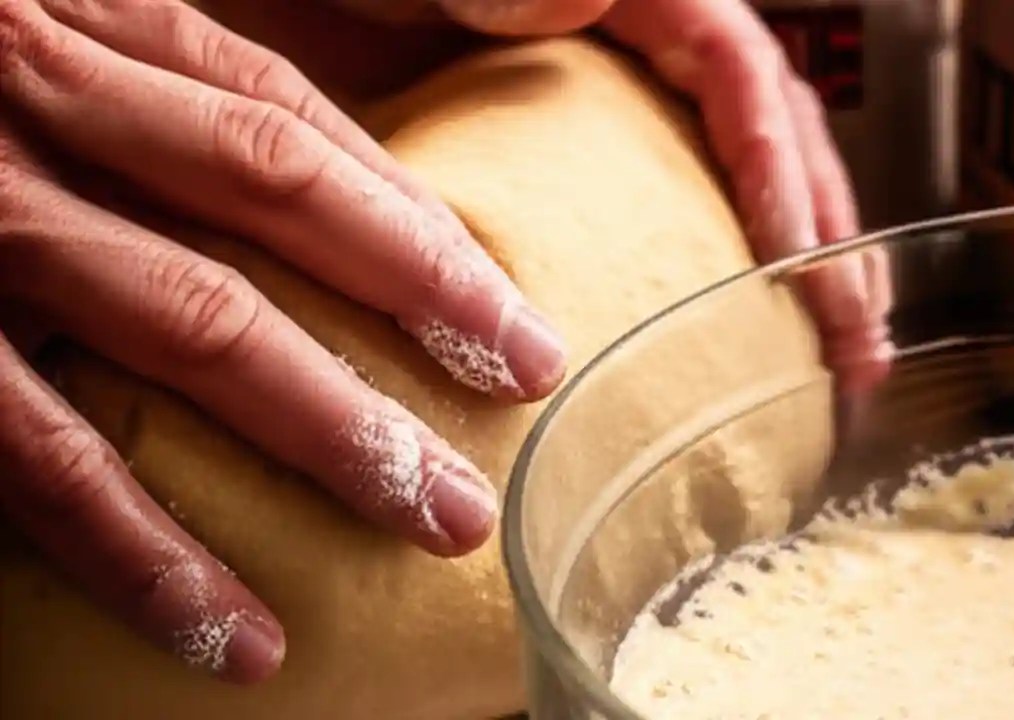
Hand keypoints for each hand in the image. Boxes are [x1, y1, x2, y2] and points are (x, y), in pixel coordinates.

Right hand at [0, 0, 565, 682]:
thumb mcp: (40, 47)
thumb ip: (162, 102)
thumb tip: (341, 199)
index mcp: (79, 26)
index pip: (288, 122)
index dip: (413, 223)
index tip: (516, 320)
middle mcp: (29, 108)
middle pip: (266, 206)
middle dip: (411, 315)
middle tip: (521, 401)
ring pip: (182, 328)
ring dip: (324, 435)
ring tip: (435, 523)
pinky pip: (34, 464)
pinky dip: (140, 555)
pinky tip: (237, 634)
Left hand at [597, 0, 892, 390]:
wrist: (321, 21)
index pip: (743, 76)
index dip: (782, 170)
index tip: (798, 266)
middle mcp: (658, 46)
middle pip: (779, 136)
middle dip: (829, 241)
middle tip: (860, 344)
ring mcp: (637, 102)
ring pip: (752, 178)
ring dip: (808, 266)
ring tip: (842, 361)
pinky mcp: (609, 155)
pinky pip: (693, 209)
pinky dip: (736, 270)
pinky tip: (754, 335)